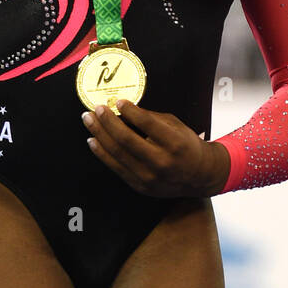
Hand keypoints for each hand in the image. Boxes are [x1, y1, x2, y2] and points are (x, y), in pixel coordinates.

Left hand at [83, 100, 229, 196]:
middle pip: (126, 139)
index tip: (117, 101)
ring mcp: (149, 177)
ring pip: (117, 153)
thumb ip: (151, 118)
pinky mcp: (140, 186)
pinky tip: (93, 141)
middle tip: (96, 109)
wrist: (199, 176)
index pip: (146, 123)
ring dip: (99, 134)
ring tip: (89, 120)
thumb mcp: (176, 125)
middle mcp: (161, 162)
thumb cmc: (186, 146)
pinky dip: (102, 153)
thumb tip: (124, 108)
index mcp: (174, 143)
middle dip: (107, 121)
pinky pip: (116, 167)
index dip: (129, 111)